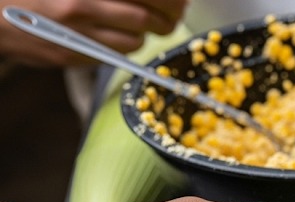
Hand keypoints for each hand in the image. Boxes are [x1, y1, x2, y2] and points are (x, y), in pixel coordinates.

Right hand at [0, 0, 187, 65]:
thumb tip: (160, 1)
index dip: (172, 2)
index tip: (179, 3)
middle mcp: (81, 3)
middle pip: (147, 19)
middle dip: (165, 20)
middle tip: (169, 17)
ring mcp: (75, 31)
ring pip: (135, 41)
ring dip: (143, 35)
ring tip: (137, 24)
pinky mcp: (69, 54)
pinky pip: (114, 56)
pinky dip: (122, 47)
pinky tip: (113, 34)